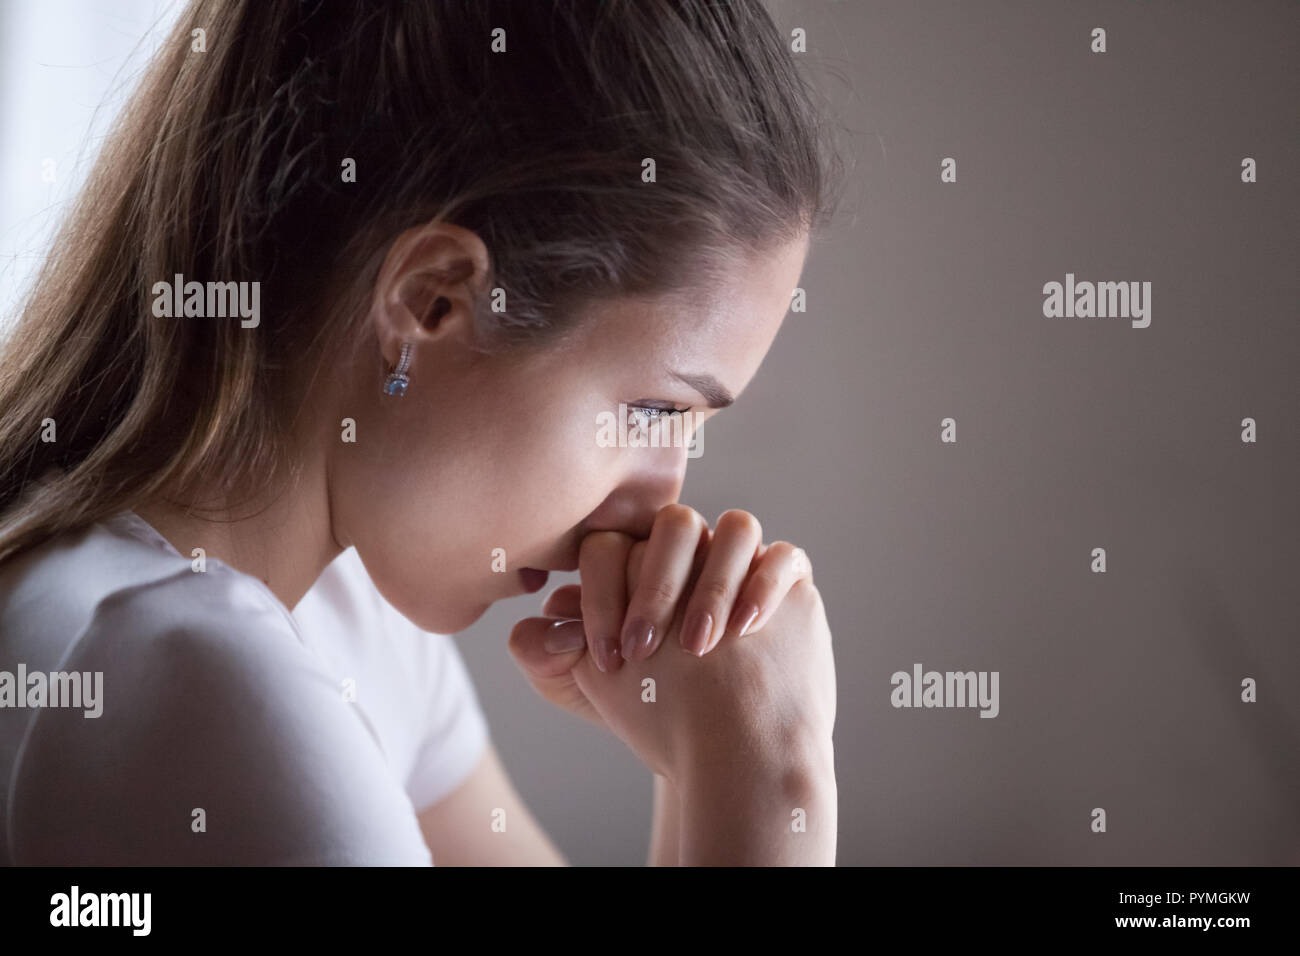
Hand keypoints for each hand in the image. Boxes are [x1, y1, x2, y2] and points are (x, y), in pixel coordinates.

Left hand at [506, 505, 815, 733]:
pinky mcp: (787, 582)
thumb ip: (544, 654)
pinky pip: (785, 557)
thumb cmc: (650, 713)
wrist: (721, 751)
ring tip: (699, 647)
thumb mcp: (584, 688)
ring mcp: (742, 562)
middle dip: (657, 585)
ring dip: (714, 585)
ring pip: (737, 528)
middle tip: (645, 647)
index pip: (614, 545)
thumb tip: (536, 626)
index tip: (606, 657)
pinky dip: (763, 587)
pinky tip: (743, 632)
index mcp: (636, 562)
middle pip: (676, 524)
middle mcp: (692, 552)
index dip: (604, 594)